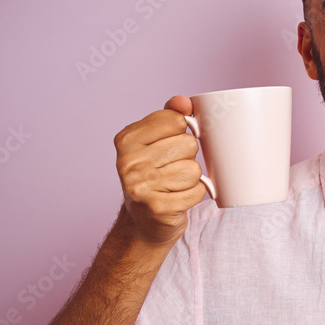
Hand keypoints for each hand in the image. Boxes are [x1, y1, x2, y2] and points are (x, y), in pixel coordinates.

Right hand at [113, 95, 206, 244]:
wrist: (143, 223)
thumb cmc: (154, 177)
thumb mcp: (155, 143)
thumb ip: (169, 117)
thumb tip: (183, 101)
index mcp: (126, 139)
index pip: (175, 120)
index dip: (181, 133)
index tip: (170, 146)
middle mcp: (129, 162)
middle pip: (188, 144)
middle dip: (187, 157)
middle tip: (170, 170)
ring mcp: (141, 186)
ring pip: (194, 169)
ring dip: (191, 178)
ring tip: (174, 186)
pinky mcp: (158, 208)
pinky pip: (197, 191)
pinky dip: (194, 195)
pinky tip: (178, 199)